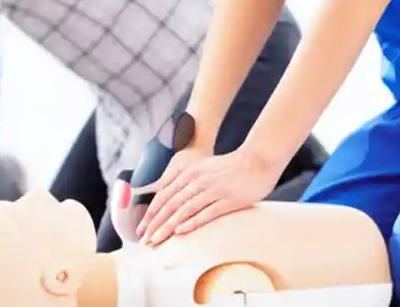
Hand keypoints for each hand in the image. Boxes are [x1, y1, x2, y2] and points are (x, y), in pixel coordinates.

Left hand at [136, 146, 280, 245]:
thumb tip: (172, 194)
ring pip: (184, 209)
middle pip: (170, 205)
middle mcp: (197, 180)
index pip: (164, 196)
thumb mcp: (203, 168)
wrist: (257, 160)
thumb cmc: (230, 166)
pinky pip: (207, 212)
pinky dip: (192, 222)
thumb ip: (187, 180)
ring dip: (168, 226)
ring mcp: (212, 189)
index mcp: (189, 173)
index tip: (142, 229)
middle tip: (145, 240)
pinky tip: (181, 231)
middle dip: (155, 224)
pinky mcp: (228, 198)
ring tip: (157, 240)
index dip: (151, 213)